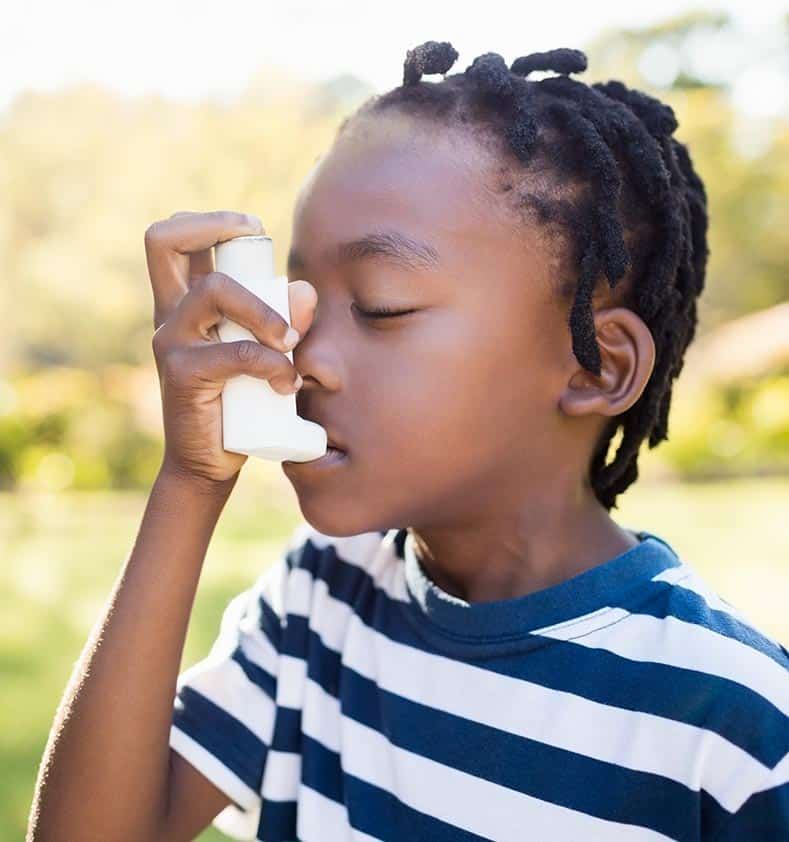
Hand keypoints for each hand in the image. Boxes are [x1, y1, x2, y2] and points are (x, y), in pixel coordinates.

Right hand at [144, 210, 316, 485]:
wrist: (209, 463)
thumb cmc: (241, 403)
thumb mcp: (265, 354)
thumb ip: (283, 320)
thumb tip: (305, 290)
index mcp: (184, 305)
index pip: (172, 241)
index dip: (209, 221)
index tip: (251, 229)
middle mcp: (170, 316)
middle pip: (164, 241)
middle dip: (217, 227)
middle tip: (259, 242)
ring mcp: (172, 342)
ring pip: (214, 292)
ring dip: (264, 310)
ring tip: (290, 341)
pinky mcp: (183, 375)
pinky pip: (236, 352)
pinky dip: (273, 363)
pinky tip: (286, 384)